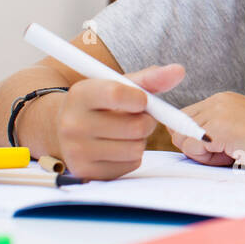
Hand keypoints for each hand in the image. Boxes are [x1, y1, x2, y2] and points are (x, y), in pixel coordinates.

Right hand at [56, 63, 185, 180]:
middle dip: (146, 122)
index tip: (140, 100)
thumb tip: (179, 71)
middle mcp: (72, 124)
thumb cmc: (101, 102)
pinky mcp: (86, 172)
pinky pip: (130, 165)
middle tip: (137, 117)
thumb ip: (151, 79)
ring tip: (126, 132)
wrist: (65, 127)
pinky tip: (117, 147)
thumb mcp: (120, 85)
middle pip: (136, 127)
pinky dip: (132, 157)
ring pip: (136, 149)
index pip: (118, 95)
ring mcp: (76, 152)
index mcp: (80, 95)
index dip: (140, 99)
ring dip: (140, 140)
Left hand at [171, 92, 244, 172]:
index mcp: (223, 99)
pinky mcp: (219, 127)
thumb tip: (182, 139)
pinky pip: (191, 147)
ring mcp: (218, 111)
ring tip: (235, 151)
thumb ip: (213, 131)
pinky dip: (208, 159)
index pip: (186, 118)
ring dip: (203, 154)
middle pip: (178, 126)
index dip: (197, 139)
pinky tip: (235, 154)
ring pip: (182, 137)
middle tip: (230, 150)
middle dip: (196, 145)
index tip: (227, 145)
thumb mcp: (240, 130)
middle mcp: (218, 100)